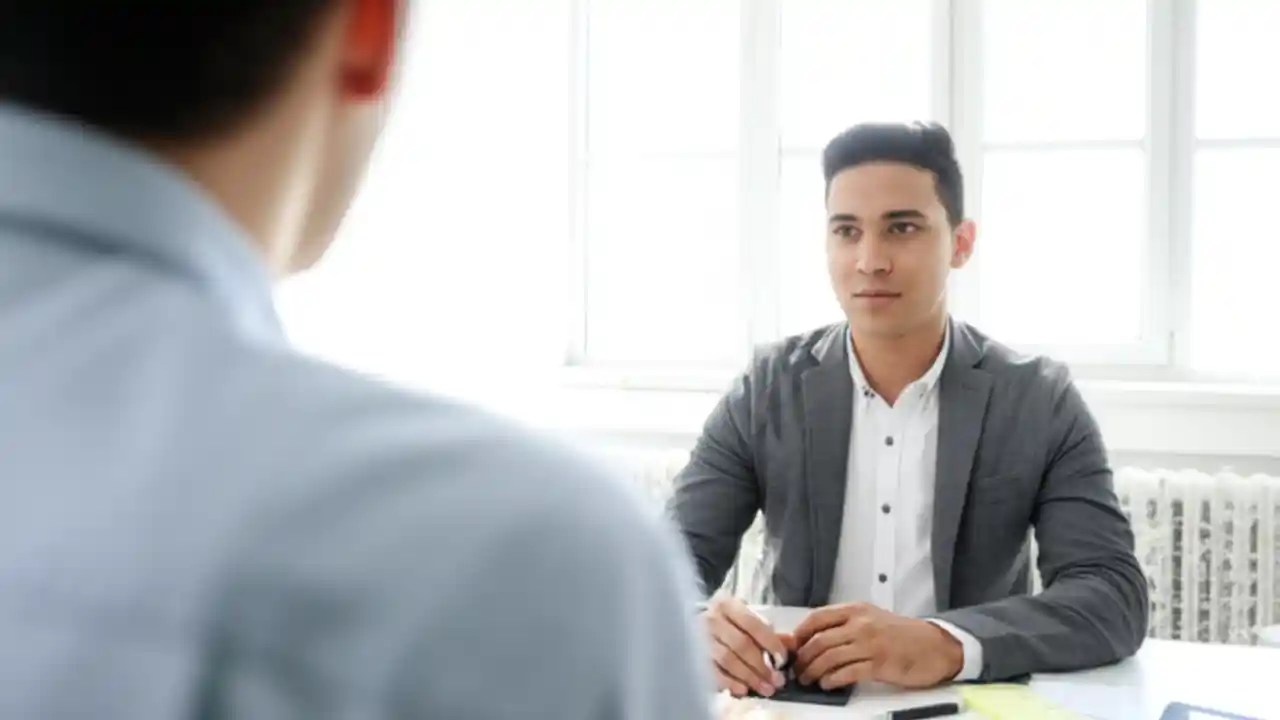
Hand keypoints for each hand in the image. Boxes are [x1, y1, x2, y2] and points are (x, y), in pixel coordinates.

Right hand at [703, 596, 791, 697]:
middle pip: (741, 644)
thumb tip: (791, 643)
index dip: (770, 643)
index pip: (753, 624)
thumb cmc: (726, 623)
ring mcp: (699, 639)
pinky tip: (743, 690)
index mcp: (727, 605)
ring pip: (728, 659)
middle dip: (762, 665)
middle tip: (777, 681)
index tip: (783, 660)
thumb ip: (768, 632)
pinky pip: (713, 672)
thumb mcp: (746, 620)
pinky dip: (729, 682)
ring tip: (766, 689)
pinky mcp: (693, 658)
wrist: (690, 627)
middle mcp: (711, 619)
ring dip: (750, 677)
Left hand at [792, 603, 962, 689]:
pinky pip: (847, 672)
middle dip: (802, 658)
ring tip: (808, 679)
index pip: (816, 618)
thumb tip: (812, 638)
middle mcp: (861, 624)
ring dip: (813, 671)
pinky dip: (832, 680)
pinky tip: (827, 684)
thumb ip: (844, 625)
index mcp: (856, 610)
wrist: (934, 646)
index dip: (799, 635)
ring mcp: (870, 643)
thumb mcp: (871, 619)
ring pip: (829, 657)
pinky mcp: (879, 664)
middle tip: (796, 670)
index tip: (792, 648)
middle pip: (819, 640)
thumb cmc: (900, 634)